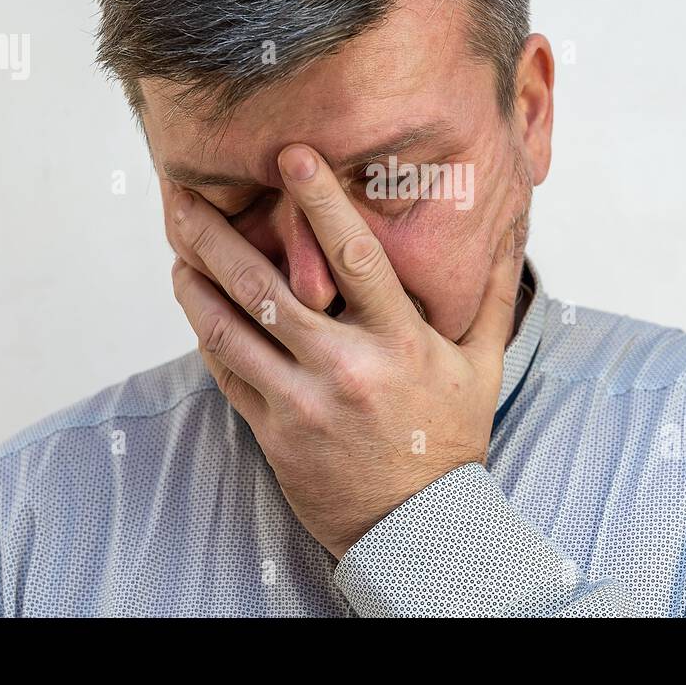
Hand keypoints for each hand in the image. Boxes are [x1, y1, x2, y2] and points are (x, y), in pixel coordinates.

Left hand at [166, 143, 519, 558]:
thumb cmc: (451, 439)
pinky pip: (228, 373)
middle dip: (218, 235)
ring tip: (177, 245)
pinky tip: (196, 303)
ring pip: (231, 329)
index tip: (292, 156)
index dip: (321, 202)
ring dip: (196, 282)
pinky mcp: (274, 432)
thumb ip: (490, 296)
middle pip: (267, 287)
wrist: (418, 529)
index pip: (355, 257)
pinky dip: (207, 332)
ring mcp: (303, 401)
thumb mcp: (482, 366)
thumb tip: (508, 234)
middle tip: (184, 194)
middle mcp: (346, 367)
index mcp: (401, 342)